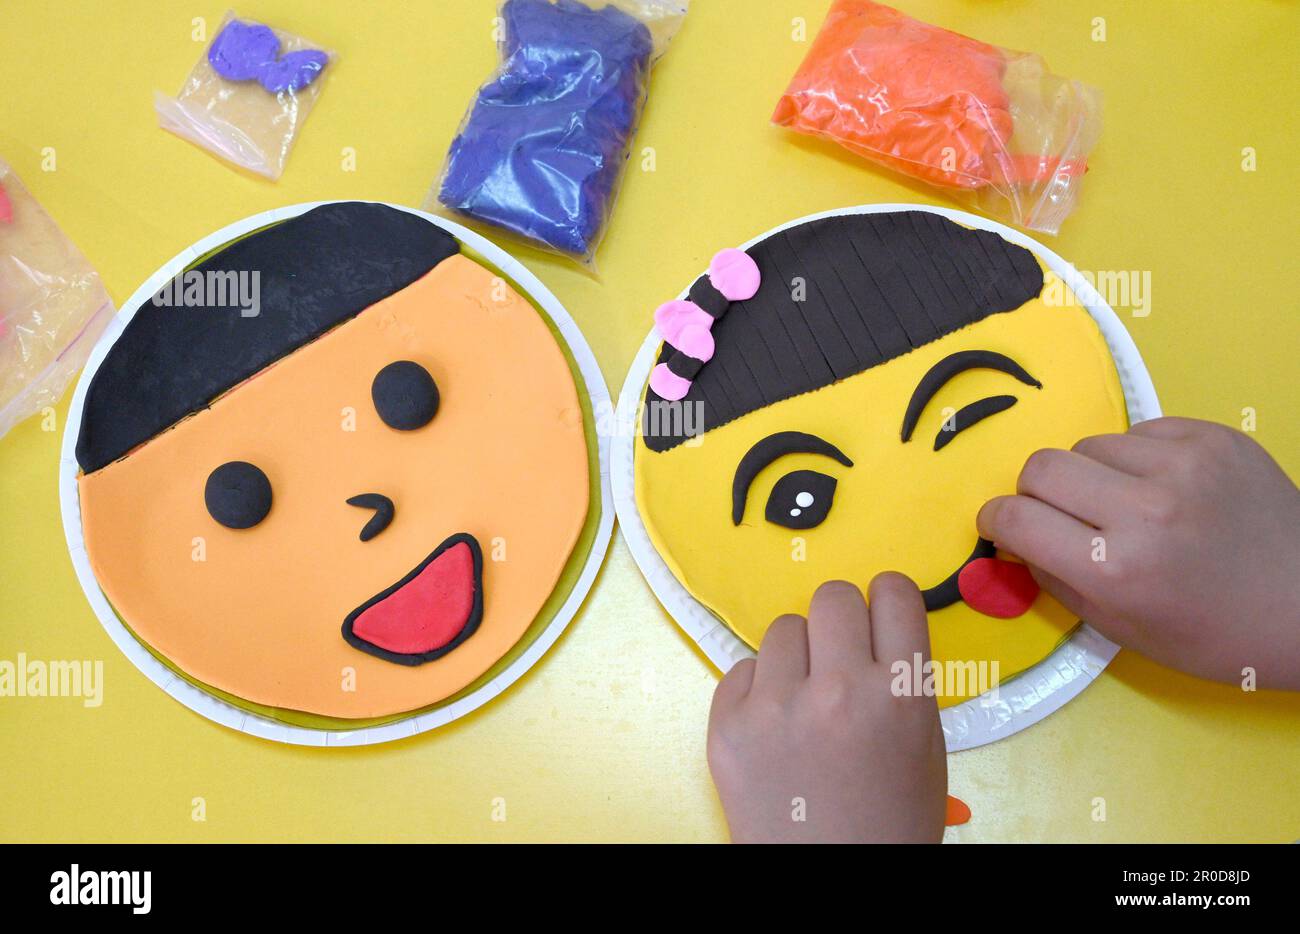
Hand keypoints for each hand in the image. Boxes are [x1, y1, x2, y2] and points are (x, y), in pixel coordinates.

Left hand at [707, 575, 946, 842]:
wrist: (833, 881)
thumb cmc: (888, 822)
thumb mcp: (924, 746)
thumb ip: (902, 678)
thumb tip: (875, 625)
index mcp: (899, 695)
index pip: (892, 592)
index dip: (886, 599)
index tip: (879, 613)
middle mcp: (837, 691)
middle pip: (831, 596)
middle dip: (839, 621)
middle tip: (839, 656)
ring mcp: (775, 707)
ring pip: (783, 629)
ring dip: (797, 656)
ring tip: (804, 701)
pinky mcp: (727, 726)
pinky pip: (742, 667)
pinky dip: (758, 689)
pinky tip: (775, 726)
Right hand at [979, 417, 1299, 688]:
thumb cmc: (1214, 635)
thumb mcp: (1121, 629)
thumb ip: (1055, 580)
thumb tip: (1013, 539)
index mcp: (1116, 569)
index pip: (1016, 518)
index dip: (996, 520)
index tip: (1000, 524)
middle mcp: (1145, 510)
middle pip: (1042, 467)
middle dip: (1035, 492)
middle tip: (1059, 514)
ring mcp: (1184, 467)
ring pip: (1089, 445)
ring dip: (1091, 474)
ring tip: (1125, 504)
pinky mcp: (1215, 438)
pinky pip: (1140, 431)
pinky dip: (1138, 458)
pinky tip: (1165, 489)